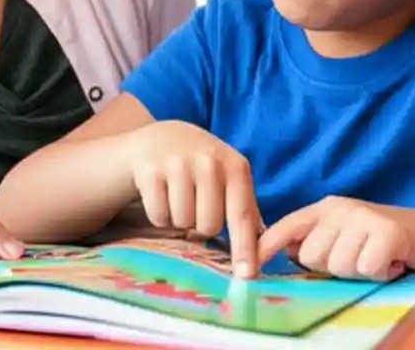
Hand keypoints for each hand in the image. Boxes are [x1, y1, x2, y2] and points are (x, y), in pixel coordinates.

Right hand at [123, 120, 263, 277]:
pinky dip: (159, 214)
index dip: (245, 248)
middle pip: (208, 225)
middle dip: (200, 225)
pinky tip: (161, 194)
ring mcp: (177, 163)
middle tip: (196, 205)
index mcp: (235, 166)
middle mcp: (208, 161)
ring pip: (182, 222)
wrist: (160, 138)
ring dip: (179, 219)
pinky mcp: (150, 170)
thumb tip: (264, 248)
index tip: (246, 275)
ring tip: (178, 196)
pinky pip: (158, 216)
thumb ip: (245, 209)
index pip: (241, 215)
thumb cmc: (201, 166)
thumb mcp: (229, 176)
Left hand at [258, 196, 414, 280]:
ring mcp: (365, 217)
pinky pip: (367, 269)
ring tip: (375, 258)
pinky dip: (380, 272)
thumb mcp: (344, 236)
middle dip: (333, 267)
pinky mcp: (388, 232)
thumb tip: (287, 254)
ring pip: (339, 265)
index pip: (287, 226)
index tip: (249, 268)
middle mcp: (341, 208)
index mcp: (325, 208)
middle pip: (312, 255)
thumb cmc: (382, 241)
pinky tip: (392, 261)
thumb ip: (317, 242)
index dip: (265, 247)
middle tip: (358, 258)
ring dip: (359, 271)